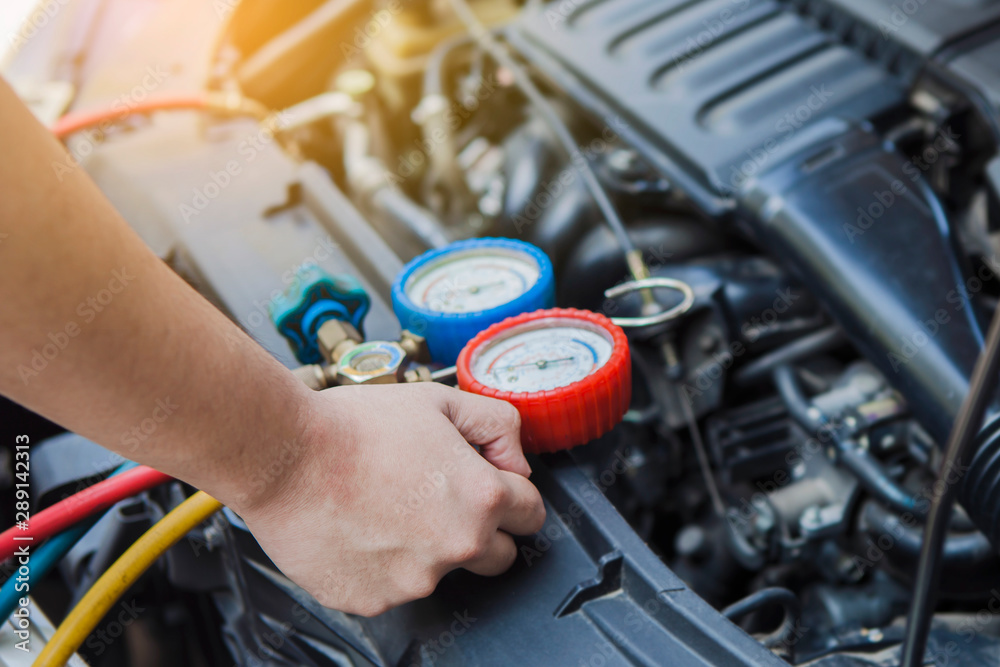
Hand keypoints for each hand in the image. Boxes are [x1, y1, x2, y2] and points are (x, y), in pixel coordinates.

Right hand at [233, 382, 545, 616]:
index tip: (493, 487)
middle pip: (500, 555)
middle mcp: (456, 546)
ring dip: (429, 546)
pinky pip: (394, 587)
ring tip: (387, 505)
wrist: (284, 454)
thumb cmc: (354, 426)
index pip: (532, 514)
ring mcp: (415, 580)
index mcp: (480, 498)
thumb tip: (513, 456)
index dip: (514, 494)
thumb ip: (495, 425)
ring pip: (443, 571)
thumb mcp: (440, 400)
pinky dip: (384, 564)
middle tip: (443, 499)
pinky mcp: (374, 599)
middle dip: (483, 530)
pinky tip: (362, 526)